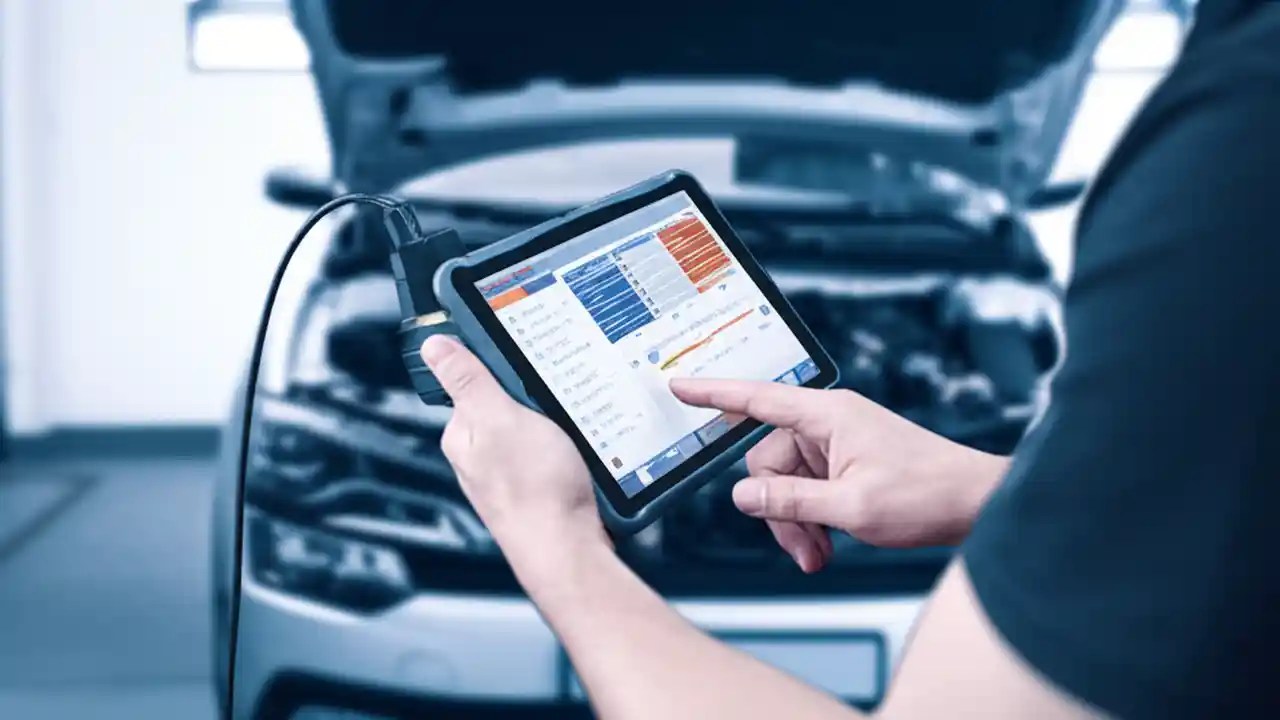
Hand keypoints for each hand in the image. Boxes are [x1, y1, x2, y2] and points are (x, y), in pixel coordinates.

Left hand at [420, 335, 609, 574]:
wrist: (568, 549)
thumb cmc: (533, 490)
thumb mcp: (498, 419)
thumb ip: (467, 381)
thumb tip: (432, 345)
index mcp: (462, 435)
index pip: (475, 381)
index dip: (503, 364)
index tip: (529, 353)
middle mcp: (482, 457)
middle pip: (509, 404)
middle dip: (535, 394)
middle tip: (558, 390)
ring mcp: (512, 474)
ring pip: (537, 428)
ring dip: (557, 420)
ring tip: (575, 421)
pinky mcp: (541, 488)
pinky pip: (556, 452)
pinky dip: (571, 444)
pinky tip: (583, 448)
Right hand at [671, 380, 1007, 571]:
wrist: (976, 504)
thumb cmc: (928, 494)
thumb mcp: (851, 508)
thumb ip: (790, 501)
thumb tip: (744, 495)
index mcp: (828, 416)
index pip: (757, 399)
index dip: (713, 393)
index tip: (679, 386)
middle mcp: (830, 424)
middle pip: (769, 462)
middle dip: (778, 509)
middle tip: (803, 548)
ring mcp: (839, 445)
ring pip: (787, 482)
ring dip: (797, 522)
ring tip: (820, 554)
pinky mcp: (847, 465)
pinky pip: (808, 489)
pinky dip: (811, 519)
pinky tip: (827, 544)